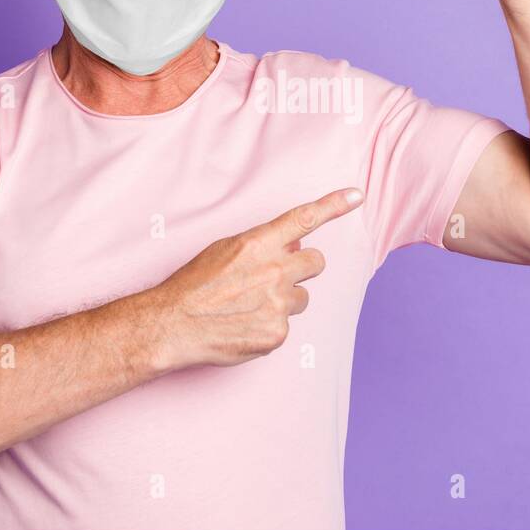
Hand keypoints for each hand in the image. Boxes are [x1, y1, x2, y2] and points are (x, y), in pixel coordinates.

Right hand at [149, 188, 363, 368]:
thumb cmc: (194, 284)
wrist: (173, 324)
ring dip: (284, 299)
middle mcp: (274, 270)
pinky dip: (269, 326)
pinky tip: (244, 326)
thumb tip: (291, 244)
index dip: (334, 205)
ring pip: (302, 297)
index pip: (304, 218)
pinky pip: (286, 325)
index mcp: (258, 243)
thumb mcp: (224, 250)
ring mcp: (278, 303)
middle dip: (302, 267)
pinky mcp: (277, 333)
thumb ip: (261, 245)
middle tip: (276, 278)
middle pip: (315, 261)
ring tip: (250, 306)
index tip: (357, 195)